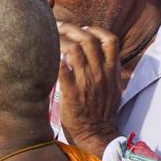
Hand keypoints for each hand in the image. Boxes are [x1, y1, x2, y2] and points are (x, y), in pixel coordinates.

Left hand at [57, 23, 121, 156]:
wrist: (97, 133)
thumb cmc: (102, 111)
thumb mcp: (114, 88)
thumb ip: (109, 71)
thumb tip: (104, 56)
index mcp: (112, 71)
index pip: (111, 40)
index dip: (96, 30)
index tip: (84, 28)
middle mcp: (101, 73)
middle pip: (88, 39)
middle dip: (72, 28)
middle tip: (59, 27)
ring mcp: (87, 81)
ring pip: (74, 50)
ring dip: (60, 40)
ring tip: (50, 38)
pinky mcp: (72, 92)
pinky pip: (62, 68)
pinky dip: (54, 57)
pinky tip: (46, 55)